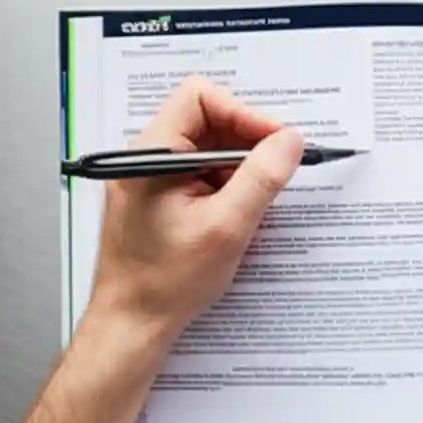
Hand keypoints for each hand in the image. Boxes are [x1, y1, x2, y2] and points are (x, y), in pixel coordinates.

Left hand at [87, 77, 303, 346]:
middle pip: (208, 120)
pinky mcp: (161, 197)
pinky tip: (239, 216)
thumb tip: (291, 141)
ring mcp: (152, 177)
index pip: (202, 98)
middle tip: (278, 170)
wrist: (131, 324)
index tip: (278, 143)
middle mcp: (147, 157)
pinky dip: (228, 187)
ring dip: (240, 168)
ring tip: (255, 204)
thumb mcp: (227, 227)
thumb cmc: (167, 282)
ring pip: (209, 148)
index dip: (246, 114)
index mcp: (152, 154)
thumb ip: (262, 178)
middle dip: (248, 143)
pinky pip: (203, 173)